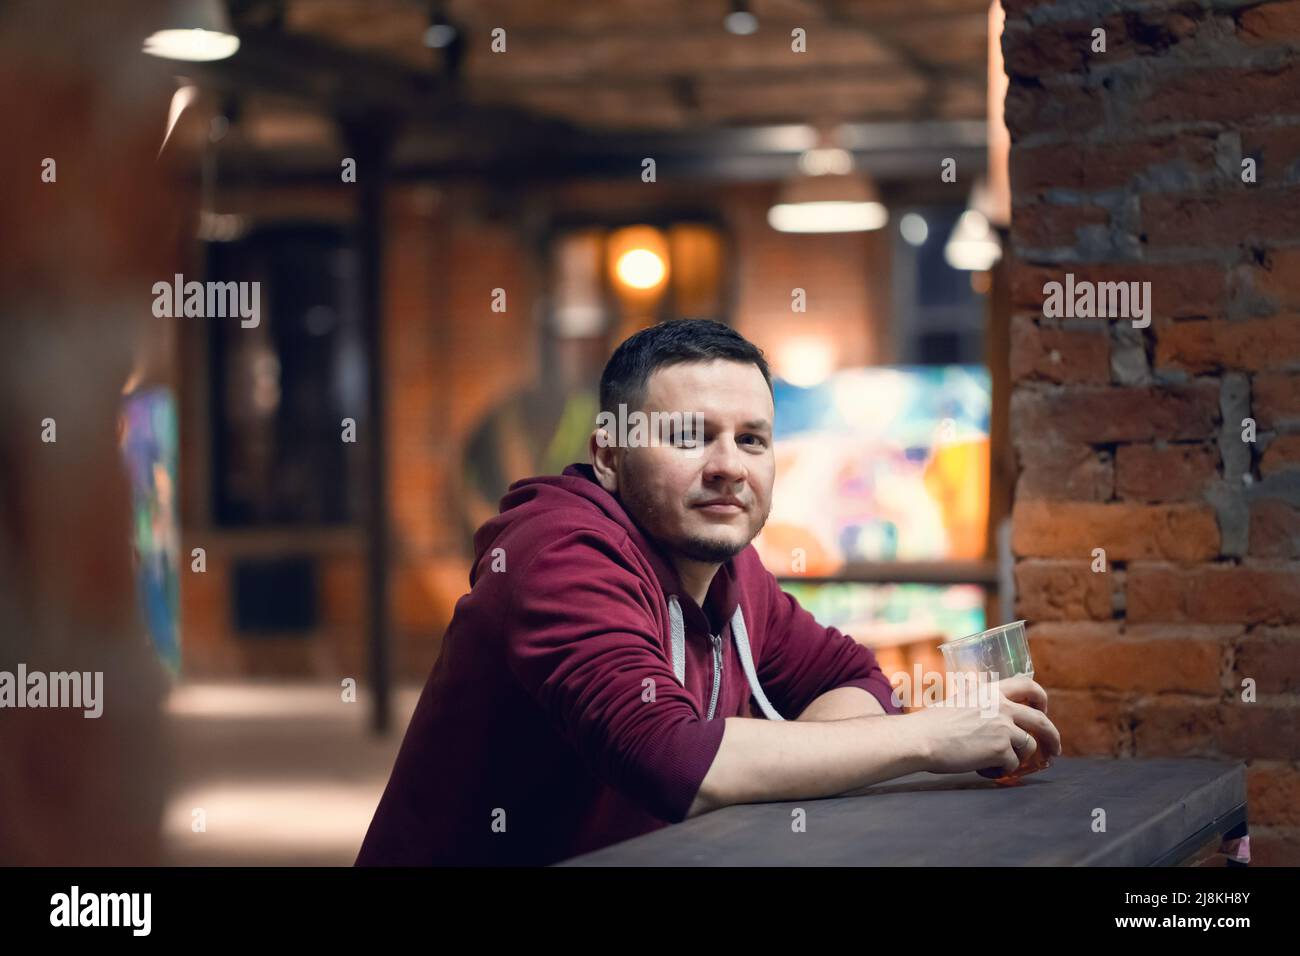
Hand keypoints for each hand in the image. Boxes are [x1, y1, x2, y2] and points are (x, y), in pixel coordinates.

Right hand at [907, 674, 1061, 777]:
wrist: (921, 738)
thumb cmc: (932, 723)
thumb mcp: (960, 700)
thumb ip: (979, 702)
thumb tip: (988, 710)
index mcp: (991, 691)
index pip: (1028, 685)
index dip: (1040, 698)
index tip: (1042, 710)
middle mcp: (1002, 706)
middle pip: (1042, 721)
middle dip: (1053, 738)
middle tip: (1054, 749)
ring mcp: (1004, 727)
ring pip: (1029, 746)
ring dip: (1018, 757)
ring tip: (997, 763)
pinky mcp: (1001, 749)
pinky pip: (1012, 764)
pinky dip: (1001, 770)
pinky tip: (984, 768)